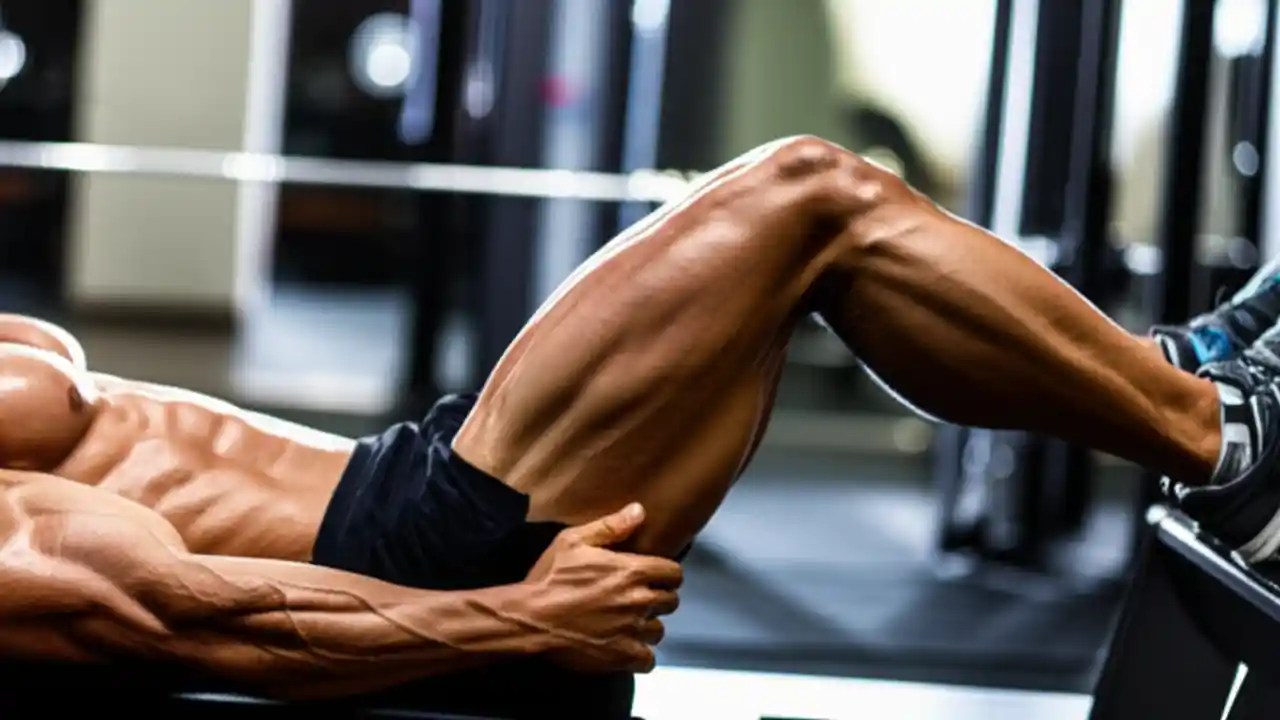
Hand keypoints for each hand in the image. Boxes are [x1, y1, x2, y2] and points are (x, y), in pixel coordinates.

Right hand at [522, 503, 681, 673]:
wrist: (530, 618)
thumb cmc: (550, 578)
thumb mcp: (573, 541)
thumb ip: (610, 526)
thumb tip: (640, 510)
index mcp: (632, 571)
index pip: (674, 573)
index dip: (666, 574)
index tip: (655, 576)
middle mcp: (638, 600)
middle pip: (671, 601)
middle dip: (659, 598)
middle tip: (640, 598)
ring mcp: (631, 631)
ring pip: (659, 630)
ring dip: (648, 626)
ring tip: (630, 623)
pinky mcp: (621, 656)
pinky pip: (648, 659)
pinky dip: (640, 654)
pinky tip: (627, 647)